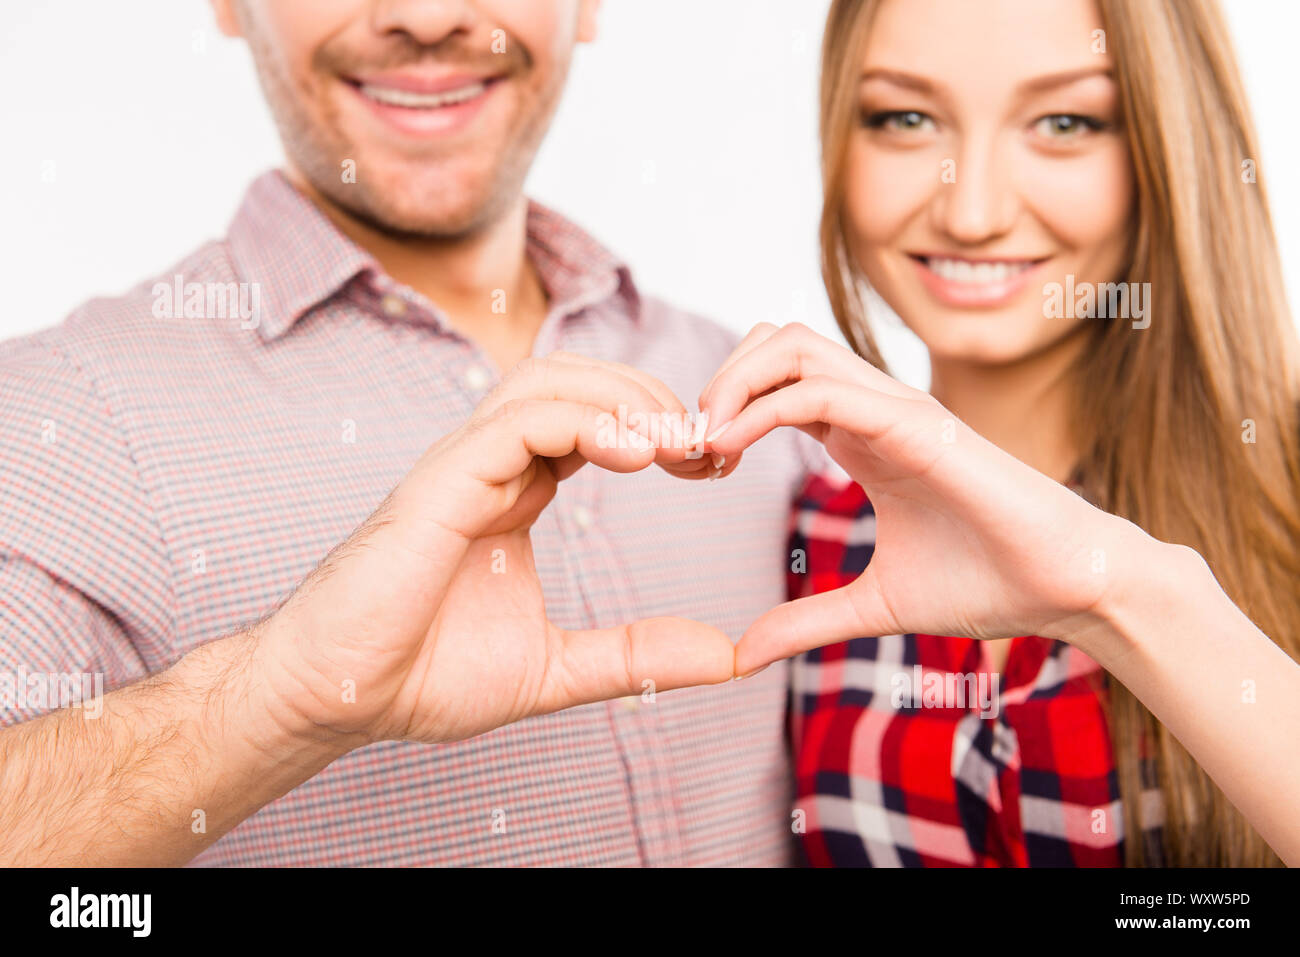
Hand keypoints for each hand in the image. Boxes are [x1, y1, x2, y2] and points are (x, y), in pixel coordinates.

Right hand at [254, 354, 733, 746]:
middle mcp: (489, 466)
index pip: (595, 420)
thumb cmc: (422, 675)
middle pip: (577, 380)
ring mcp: (461, 468)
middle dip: (652, 398)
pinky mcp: (437, 483)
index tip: (709, 463)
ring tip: (676, 442)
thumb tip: (723, 657)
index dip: (658, 427)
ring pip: (547, 381)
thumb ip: (634, 655)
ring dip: (624, 398)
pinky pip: (514, 422)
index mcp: (515, 493)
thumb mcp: (556, 667)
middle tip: (706, 446)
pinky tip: (632, 452)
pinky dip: (581, 421)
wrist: (333, 699)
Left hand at [698, 323, 1157, 675]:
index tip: (694, 466)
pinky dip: (764, 408)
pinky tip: (730, 450)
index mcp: (861, 436)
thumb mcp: (873, 605)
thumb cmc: (988, 584)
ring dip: (733, 383)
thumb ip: (805, 621)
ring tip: (705, 443)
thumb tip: (740, 654)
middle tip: (689, 447)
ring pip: (793, 345)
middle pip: (774, 342)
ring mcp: (897, 409)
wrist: (1068, 589)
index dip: (722, 410)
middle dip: (718, 381)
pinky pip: (825, 391)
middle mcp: (874, 408)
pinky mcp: (918, 426)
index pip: (775, 381)